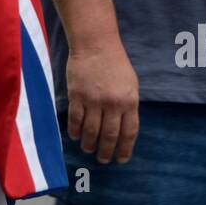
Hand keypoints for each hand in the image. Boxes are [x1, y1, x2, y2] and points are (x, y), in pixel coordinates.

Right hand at [65, 41, 139, 163]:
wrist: (96, 44)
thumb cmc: (115, 64)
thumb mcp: (130, 85)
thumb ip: (128, 106)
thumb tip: (123, 130)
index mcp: (130, 101)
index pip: (129, 133)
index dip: (124, 149)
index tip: (121, 159)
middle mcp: (113, 103)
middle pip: (109, 136)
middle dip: (106, 152)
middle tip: (103, 160)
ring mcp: (94, 100)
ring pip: (90, 131)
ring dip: (89, 144)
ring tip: (88, 149)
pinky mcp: (77, 96)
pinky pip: (75, 120)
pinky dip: (75, 131)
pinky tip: (75, 136)